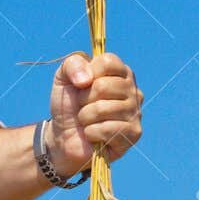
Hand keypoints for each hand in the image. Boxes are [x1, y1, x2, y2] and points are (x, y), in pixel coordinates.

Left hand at [46, 50, 142, 176]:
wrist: (64, 137)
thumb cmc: (68, 105)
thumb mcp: (63, 78)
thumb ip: (72, 64)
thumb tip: (86, 79)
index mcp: (120, 71)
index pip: (107, 62)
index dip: (87, 74)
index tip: (81, 85)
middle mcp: (132, 89)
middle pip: (102, 86)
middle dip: (83, 99)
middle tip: (83, 106)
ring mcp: (135, 111)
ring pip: (102, 109)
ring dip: (85, 117)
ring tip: (86, 121)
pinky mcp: (133, 133)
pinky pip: (107, 129)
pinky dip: (91, 133)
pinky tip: (93, 135)